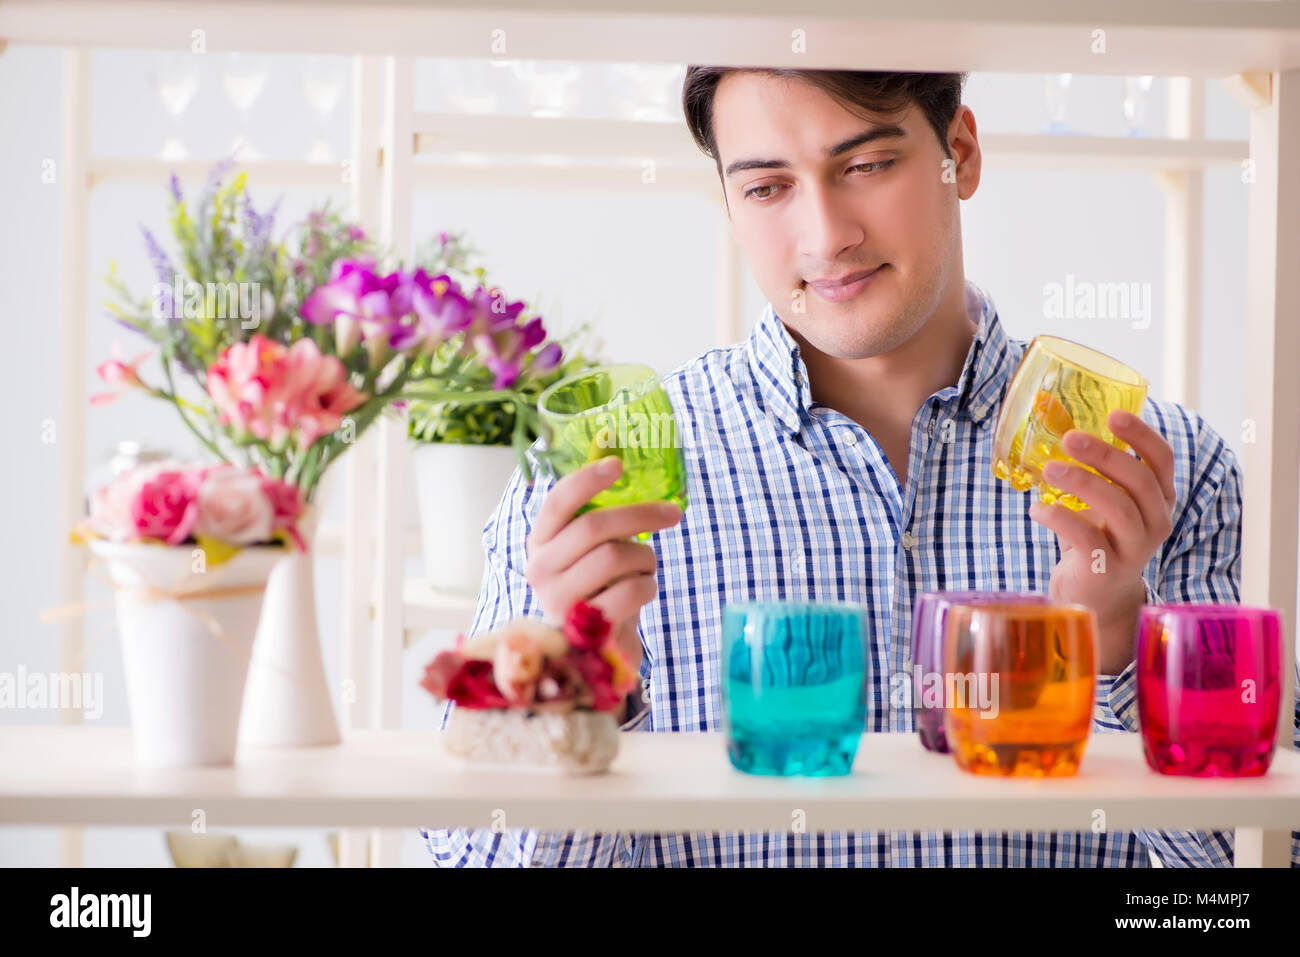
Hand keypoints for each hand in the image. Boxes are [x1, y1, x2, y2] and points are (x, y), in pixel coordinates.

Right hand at [524, 456, 682, 676]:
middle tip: (673, 513)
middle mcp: (540, 569)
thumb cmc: (596, 591)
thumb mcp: (587, 555)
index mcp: (539, 543)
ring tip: (646, 567)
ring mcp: (558, 600)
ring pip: (617, 556)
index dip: (587, 479)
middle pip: (595, 527)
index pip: (558, 502)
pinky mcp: (584, 627)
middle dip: (642, 514)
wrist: (592, 651)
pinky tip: (643, 591)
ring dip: (646, 557)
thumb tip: (625, 472)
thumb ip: (597, 524)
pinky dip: (648, 585)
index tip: (617, 464)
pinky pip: (632, 590)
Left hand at [1028, 409, 1176, 674]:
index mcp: (1158, 498)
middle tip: (1069, 438)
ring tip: (1049, 470)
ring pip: (1117, 508)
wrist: (1096, 596)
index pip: (1162, 460)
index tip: (1114, 415)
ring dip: (1081, 482)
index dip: (1141, 435)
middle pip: (1139, 480)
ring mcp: (1134, 548)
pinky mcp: (1107, 569)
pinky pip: (1087, 538)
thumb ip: (1089, 469)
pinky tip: (1036, 509)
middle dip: (1104, 455)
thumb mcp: (1101, 501)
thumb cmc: (1097, 537)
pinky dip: (1059, 518)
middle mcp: (1156, 522)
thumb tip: (1051, 420)